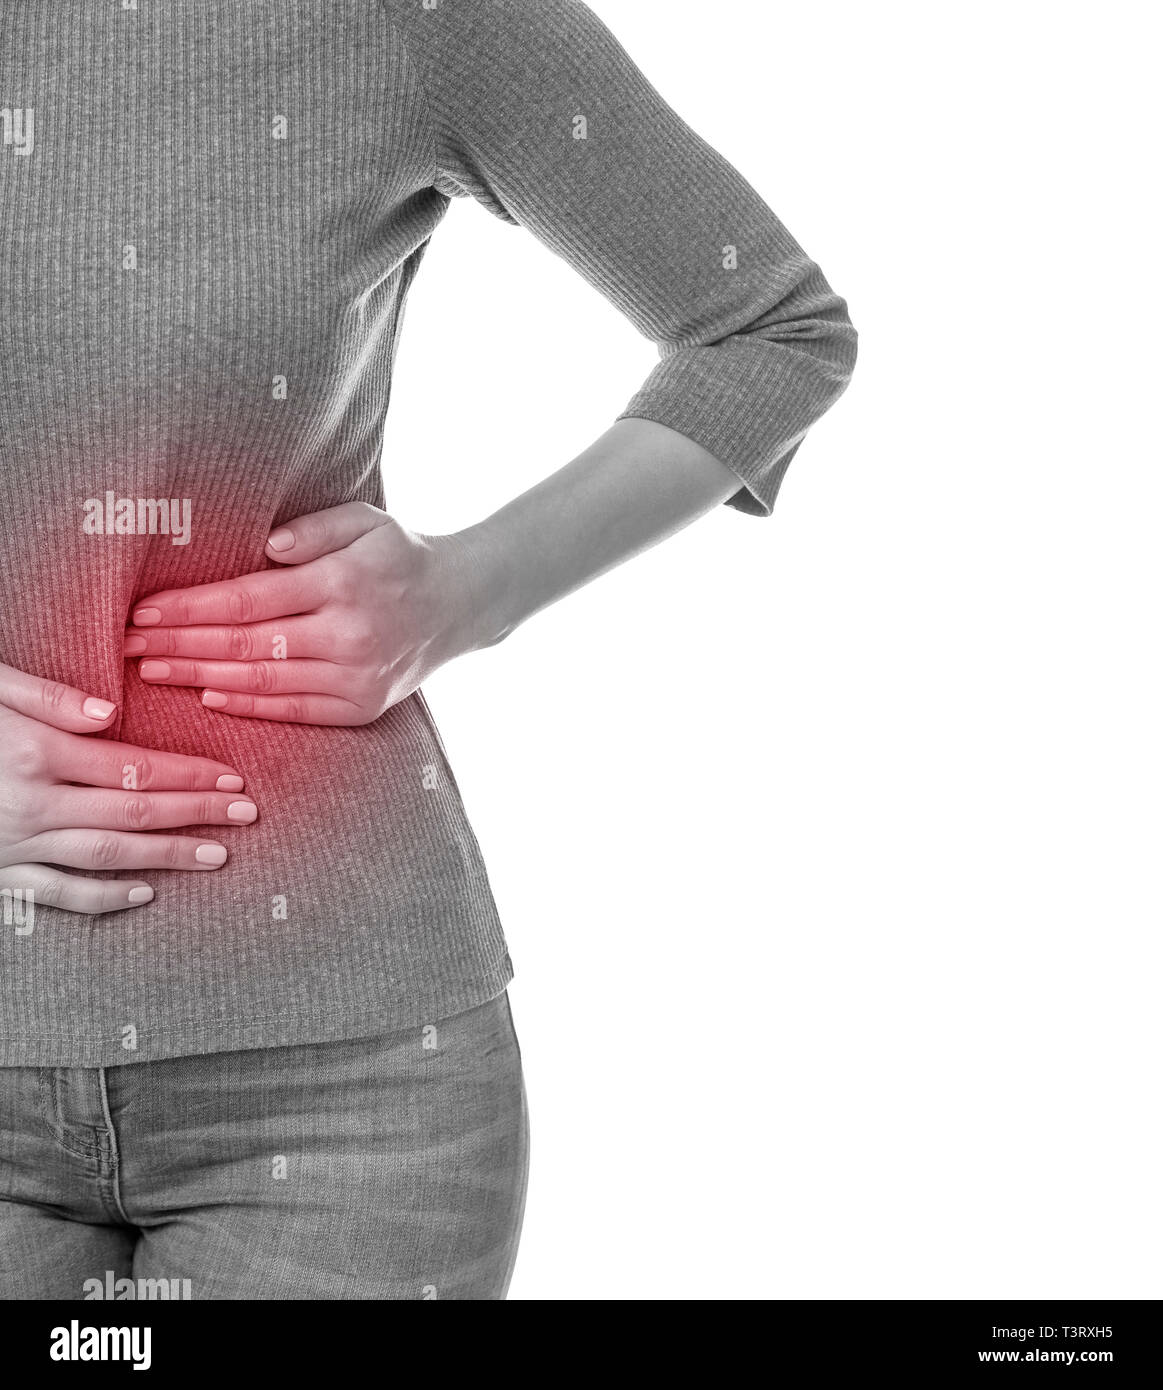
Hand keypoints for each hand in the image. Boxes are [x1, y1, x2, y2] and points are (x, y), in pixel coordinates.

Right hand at [0, 662, 256, 914]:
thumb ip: (44, 695)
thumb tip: (108, 711)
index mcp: (34, 753)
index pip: (133, 768)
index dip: (189, 776)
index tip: (232, 780)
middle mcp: (30, 804)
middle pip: (133, 813)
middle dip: (197, 815)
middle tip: (247, 817)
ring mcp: (13, 844)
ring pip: (106, 856)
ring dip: (167, 857)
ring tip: (217, 855)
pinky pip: (57, 893)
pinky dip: (103, 898)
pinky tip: (144, 894)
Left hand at [123, 503, 490, 724]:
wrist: (457, 605)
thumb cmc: (398, 557)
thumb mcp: (364, 521)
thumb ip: (313, 530)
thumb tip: (263, 549)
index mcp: (341, 583)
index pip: (245, 599)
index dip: (188, 608)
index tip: (143, 610)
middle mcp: (347, 635)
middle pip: (243, 644)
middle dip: (178, 645)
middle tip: (128, 646)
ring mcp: (355, 677)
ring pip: (261, 682)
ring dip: (199, 677)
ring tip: (153, 671)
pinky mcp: (360, 708)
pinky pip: (293, 711)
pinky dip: (247, 706)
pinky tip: (207, 696)